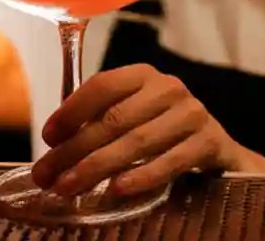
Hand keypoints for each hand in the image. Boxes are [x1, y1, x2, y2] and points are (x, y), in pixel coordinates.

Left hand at [30, 64, 264, 197]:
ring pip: (137, 141)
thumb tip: (53, 146)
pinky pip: (171, 161)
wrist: (219, 153)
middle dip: (73, 150)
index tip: (47, 138)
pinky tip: (117, 190)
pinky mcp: (210, 142)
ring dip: (98, 167)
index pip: (102, 85)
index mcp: (144, 75)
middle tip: (46, 176)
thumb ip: (99, 122)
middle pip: (114, 119)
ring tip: (69, 188)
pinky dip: (142, 176)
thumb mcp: (134, 118)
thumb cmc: (164, 134)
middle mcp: (169, 88)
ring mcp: (192, 113)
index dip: (71, 111)